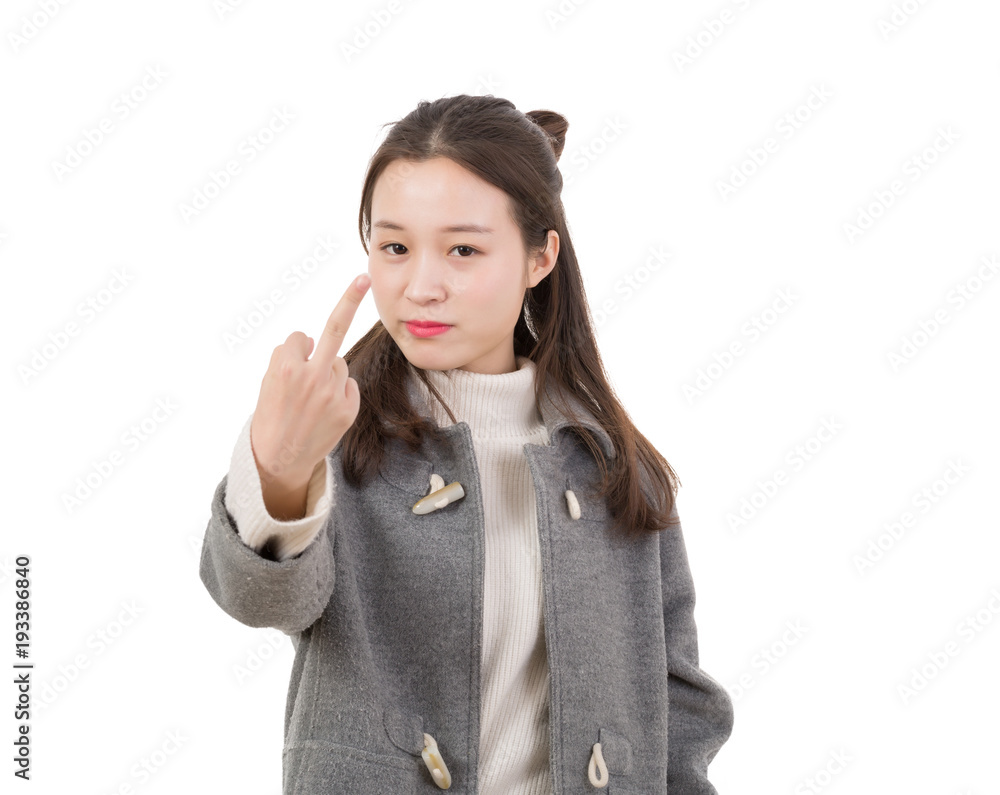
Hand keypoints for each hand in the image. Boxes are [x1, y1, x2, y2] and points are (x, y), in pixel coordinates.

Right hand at [250, 273, 370, 513]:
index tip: (298, 349)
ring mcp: (333, 393)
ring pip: (338, 364)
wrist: (279, 459)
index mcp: (286, 368)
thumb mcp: (267, 383)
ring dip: (328, 375)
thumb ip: (287, 357)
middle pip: (334, 329)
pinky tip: (325, 411)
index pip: (298, 338)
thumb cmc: (271, 416)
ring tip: (312, 402)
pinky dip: (340, 392)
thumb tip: (312, 339)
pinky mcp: (348, 409)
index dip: (295, 349)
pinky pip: (349, 385)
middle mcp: (312, 377)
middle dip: (349, 300)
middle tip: (362, 278)